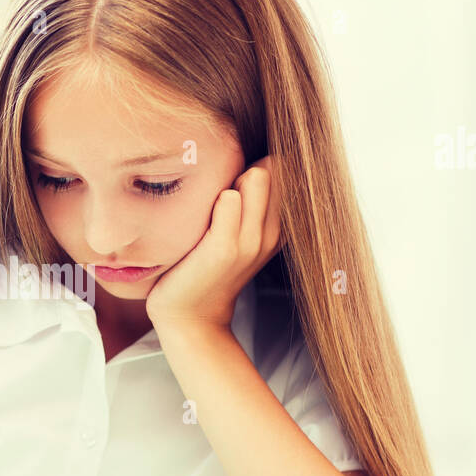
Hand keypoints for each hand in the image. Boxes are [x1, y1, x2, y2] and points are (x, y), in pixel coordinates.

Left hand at [145, 159, 282, 332]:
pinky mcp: (225, 247)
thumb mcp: (232, 234)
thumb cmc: (202, 269)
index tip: (231, 175)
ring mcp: (250, 241)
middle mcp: (271, 233)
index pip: (286, 170)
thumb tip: (247, 158)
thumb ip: (245, 200)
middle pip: (273, 168)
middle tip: (213, 188)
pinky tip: (195, 216)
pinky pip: (227, 198)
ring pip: (255, 178)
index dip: (259, 161)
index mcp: (276, 228)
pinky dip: (211, 197)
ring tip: (205, 202)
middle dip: (243, 166)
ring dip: (227, 179)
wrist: (189, 316)